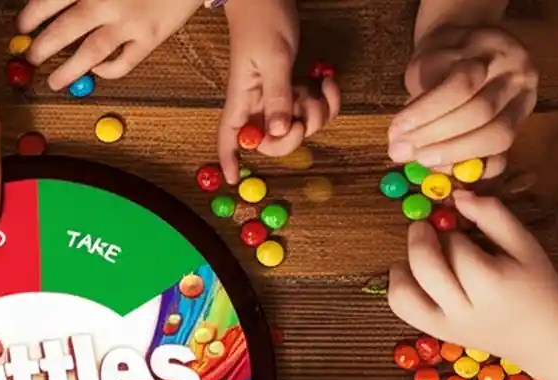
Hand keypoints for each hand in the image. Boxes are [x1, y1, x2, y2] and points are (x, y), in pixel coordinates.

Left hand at [17, 0, 200, 89]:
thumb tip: (52, 4)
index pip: (50, 0)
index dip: (32, 16)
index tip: (22, 26)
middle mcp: (107, 0)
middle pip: (65, 29)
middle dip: (42, 47)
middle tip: (32, 56)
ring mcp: (130, 22)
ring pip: (90, 52)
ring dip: (68, 70)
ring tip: (54, 82)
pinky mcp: (151, 38)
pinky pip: (124, 63)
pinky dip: (108, 71)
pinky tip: (99, 70)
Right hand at [218, 0, 340, 182]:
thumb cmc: (262, 21)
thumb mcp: (273, 60)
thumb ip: (277, 98)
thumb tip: (277, 133)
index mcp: (243, 99)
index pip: (230, 138)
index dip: (230, 160)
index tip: (236, 179)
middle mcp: (257, 103)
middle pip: (272, 140)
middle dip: (295, 134)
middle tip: (303, 113)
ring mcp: (275, 95)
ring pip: (298, 125)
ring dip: (317, 113)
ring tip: (318, 86)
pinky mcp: (292, 86)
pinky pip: (311, 108)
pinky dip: (326, 100)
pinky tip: (327, 81)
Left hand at [387, 191, 557, 365]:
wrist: (543, 339)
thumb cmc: (537, 286)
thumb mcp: (526, 245)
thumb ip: (493, 216)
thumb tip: (458, 196)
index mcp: (491, 284)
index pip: (455, 246)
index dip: (452, 229)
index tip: (459, 225)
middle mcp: (464, 309)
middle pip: (425, 267)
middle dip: (419, 239)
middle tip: (424, 226)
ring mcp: (446, 326)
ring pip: (402, 294)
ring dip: (403, 265)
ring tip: (419, 253)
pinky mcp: (436, 333)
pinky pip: (403, 309)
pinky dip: (400, 286)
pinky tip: (415, 275)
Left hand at [388, 25, 536, 174]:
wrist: (475, 42)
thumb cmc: (445, 54)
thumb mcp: (428, 60)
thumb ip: (420, 98)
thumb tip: (402, 146)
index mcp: (490, 49)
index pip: (462, 84)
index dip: (426, 112)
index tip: (397, 130)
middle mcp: (517, 73)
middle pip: (481, 113)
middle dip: (436, 137)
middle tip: (402, 151)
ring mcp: (524, 100)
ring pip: (497, 136)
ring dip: (453, 154)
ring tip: (420, 159)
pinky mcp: (521, 127)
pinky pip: (503, 156)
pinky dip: (475, 168)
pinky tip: (447, 169)